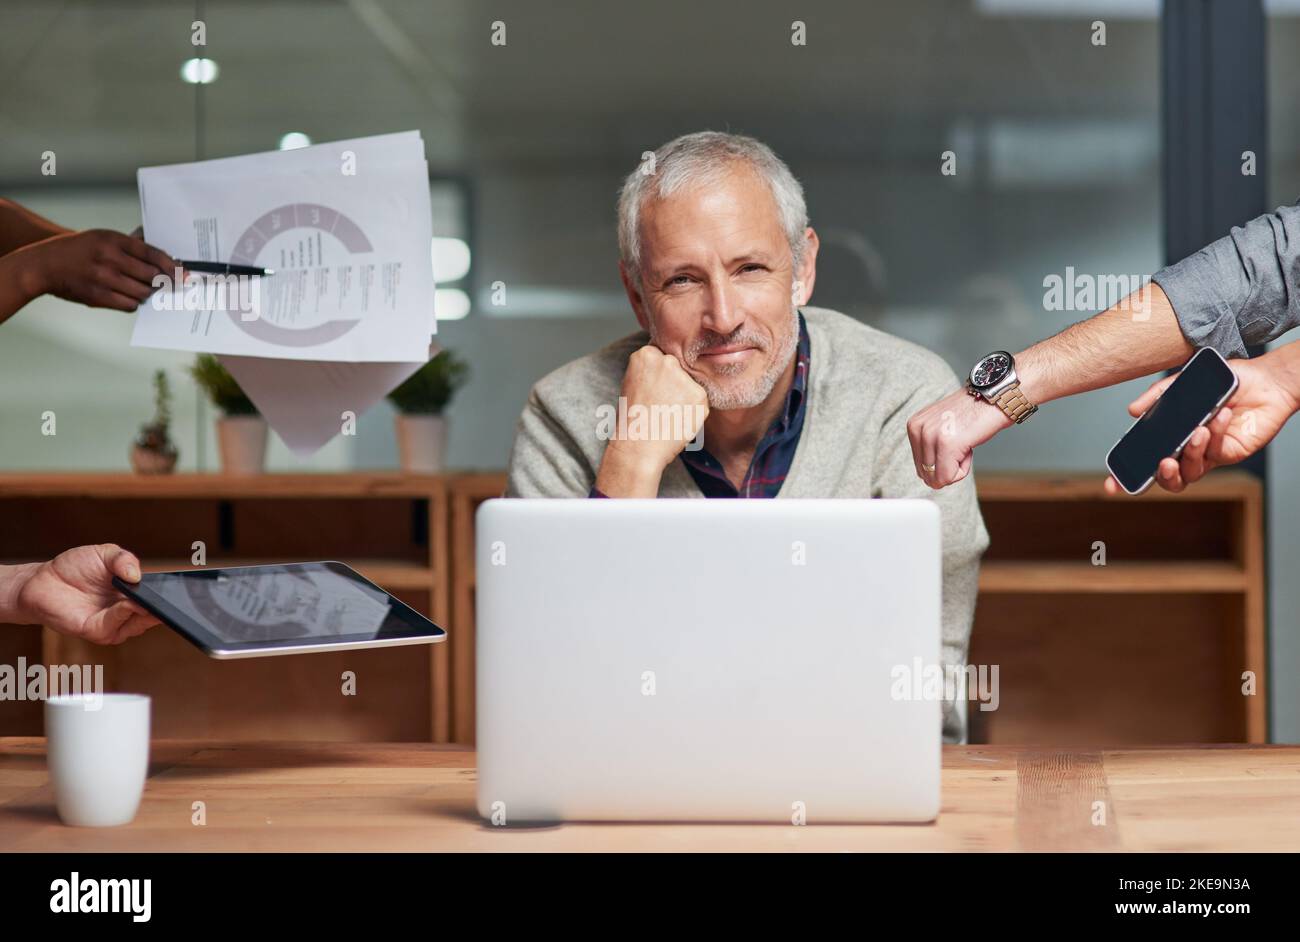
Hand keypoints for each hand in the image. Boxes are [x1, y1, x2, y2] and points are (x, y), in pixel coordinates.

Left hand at [11, 544, 159, 643]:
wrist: (42, 580)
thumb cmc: (73, 568)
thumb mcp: (105, 554)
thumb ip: (124, 559)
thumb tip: (138, 575)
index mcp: (133, 595)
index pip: (158, 600)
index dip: (168, 595)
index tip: (175, 588)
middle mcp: (125, 613)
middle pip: (153, 615)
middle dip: (160, 606)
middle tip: (160, 595)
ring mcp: (112, 624)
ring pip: (138, 623)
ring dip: (143, 610)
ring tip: (142, 597)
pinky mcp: (95, 631)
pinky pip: (115, 626)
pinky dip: (124, 614)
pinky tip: (127, 602)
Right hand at [28, 229, 175, 311]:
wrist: (44, 264)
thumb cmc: (79, 250)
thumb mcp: (103, 238)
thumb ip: (130, 246)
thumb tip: (163, 258)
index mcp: (113, 240)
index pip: (152, 254)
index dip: (172, 266)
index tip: (185, 274)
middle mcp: (109, 258)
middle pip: (151, 276)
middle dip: (162, 282)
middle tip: (168, 284)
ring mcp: (103, 278)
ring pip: (142, 292)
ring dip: (147, 293)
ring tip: (143, 288)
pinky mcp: (98, 296)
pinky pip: (129, 305)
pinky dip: (133, 302)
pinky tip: (128, 296)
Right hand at [596, 345, 709, 496]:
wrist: (638, 447)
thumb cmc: (632, 420)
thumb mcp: (632, 383)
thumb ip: (650, 370)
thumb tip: (669, 370)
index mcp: (645, 354)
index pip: (662, 357)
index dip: (660, 376)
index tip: (655, 390)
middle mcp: (667, 361)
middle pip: (678, 368)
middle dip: (675, 383)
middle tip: (661, 404)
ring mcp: (684, 377)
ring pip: (690, 384)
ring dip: (685, 397)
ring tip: (667, 415)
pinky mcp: (699, 394)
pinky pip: (700, 401)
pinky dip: (693, 412)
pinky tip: (677, 421)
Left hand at [907, 386, 1012, 487]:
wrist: (994, 398)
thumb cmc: (972, 414)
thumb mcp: (940, 427)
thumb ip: (929, 448)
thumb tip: (927, 478)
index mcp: (914, 426)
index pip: (920, 468)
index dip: (943, 463)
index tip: (955, 442)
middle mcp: (917, 429)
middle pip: (927, 475)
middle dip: (948, 467)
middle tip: (961, 444)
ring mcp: (930, 436)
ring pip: (938, 478)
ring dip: (957, 467)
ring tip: (965, 443)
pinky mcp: (946, 444)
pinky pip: (949, 477)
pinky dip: (963, 469)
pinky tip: (969, 447)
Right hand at [1105, 354, 1299, 493]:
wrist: (1267, 381)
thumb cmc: (1228, 382)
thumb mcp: (1185, 383)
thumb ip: (1158, 395)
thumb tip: (1132, 411)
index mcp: (1173, 437)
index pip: (1146, 462)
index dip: (1128, 478)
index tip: (1112, 484)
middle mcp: (1189, 450)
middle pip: (1170, 478)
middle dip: (1163, 476)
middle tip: (1163, 461)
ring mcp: (1209, 454)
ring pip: (1192, 471)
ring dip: (1191, 454)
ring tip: (1197, 432)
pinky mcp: (1230, 453)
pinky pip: (1216, 451)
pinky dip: (1216, 434)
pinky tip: (1220, 416)